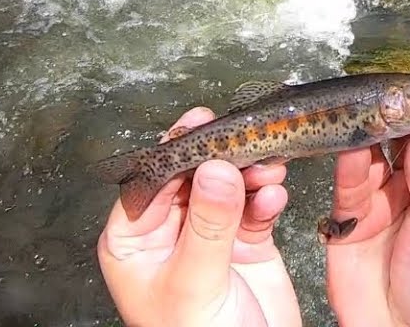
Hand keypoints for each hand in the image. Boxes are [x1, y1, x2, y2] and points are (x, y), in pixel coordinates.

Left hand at [96, 106, 301, 326]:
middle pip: (194, 176)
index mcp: (135, 242)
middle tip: (246, 138)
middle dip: (222, 157)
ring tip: (268, 167)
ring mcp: (210, 236)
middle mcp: (170, 234)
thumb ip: (207, 225)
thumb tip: (214, 170)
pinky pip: (256, 205)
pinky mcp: (246, 242)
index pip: (150, 181)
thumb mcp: (196, 283)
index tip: (203, 126)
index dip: (177, 151)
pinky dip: (268, 196)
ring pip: (228, 185)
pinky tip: (274, 194)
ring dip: (251, 172)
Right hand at [324, 91, 409, 326]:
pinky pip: (347, 180)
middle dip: (397, 112)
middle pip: (407, 134)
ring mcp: (384, 199)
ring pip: (373, 151)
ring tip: (363, 110)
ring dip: (368, 129)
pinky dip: (346, 159)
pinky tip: (349, 142)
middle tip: (386, 94)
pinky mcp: (351, 218)